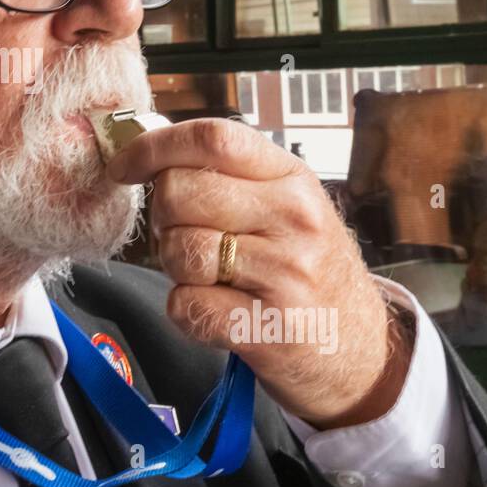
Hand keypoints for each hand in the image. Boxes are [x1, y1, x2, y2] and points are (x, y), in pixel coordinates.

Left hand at [107, 117, 412, 428]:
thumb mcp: (288, 205)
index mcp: (292, 177)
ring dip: (176, 268)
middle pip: (180, 192)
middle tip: (189, 237)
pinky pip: (186, 306)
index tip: (123, 167)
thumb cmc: (308, 270)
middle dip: (164, 217)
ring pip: (179, 250)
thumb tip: (147, 152)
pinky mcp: (269, 328)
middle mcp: (295, 217)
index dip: (152, 146)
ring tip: (213, 277)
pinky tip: (218, 311)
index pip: (212, 137)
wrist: (363, 349)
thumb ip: (229, 175)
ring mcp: (286, 274)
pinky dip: (186, 311)